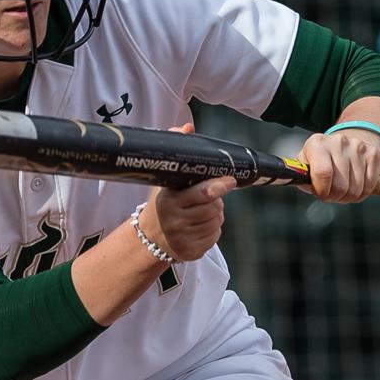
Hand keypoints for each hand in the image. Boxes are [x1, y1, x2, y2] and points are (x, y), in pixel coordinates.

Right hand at [136, 124, 234, 261]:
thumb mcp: (165, 180)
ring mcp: (183, 239)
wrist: (149, 237)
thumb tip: (188, 127)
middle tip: (206, 198)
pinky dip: (212, 230)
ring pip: (216, 222)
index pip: (202, 193)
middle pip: (213, 207)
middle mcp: (175, 221)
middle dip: (215, 201)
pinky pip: (214, 237)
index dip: (219, 186)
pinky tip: (198, 226)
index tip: (231, 180)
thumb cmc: (163, 202)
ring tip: (199, 212)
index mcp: (169, 201)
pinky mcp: (191, 252)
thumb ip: (177, 152)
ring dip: (214, 215)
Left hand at [299, 128, 379, 203]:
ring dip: (348, 197)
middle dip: (335, 197)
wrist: (344, 144)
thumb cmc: (318, 161)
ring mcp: (359, 147)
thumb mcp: (305, 164)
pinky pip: (370, 185)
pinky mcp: (374, 154)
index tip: (320, 194)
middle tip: (331, 195)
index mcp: (317, 143)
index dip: (322, 191)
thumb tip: (290, 181)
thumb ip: (298, 175)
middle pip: (341, 186)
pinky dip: (362, 193)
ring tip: (342, 191)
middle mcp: (339, 142)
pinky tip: (355, 186)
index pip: (323, 173)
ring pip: (357, 189)